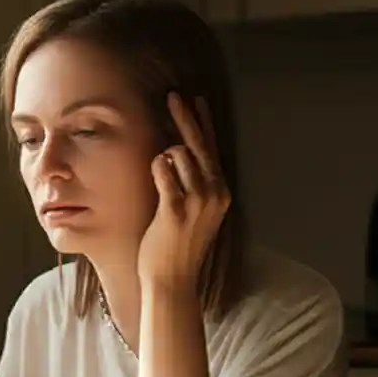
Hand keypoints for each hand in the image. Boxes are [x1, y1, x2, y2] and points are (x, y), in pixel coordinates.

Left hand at [137, 92, 230, 293]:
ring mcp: (198, 200)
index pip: (212, 148)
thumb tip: (177, 153)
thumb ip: (192, 184)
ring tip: (161, 183)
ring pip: (178, 154)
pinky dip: (156, 168)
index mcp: (221, 192)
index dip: (204, 123)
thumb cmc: (177, 247)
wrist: (173, 280)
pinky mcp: (176, 208)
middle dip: (185, 117)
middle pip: (198, 144)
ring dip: (163, 159)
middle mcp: (215, 192)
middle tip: (172, 96)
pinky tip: (157, 177)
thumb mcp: (194, 212)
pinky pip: (162, 169)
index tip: (198, 100)